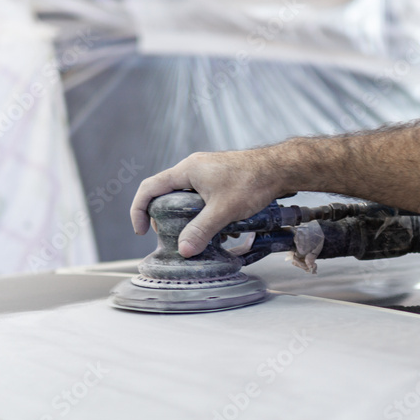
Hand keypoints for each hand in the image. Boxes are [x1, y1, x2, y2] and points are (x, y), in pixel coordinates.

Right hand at [130, 149, 284, 257]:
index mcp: (187, 170)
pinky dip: (205, 214)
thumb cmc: (252, 182)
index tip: (141, 230)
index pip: (150, 187)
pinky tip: (221, 228)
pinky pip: (202, 198)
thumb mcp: (223, 210)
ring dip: (189, 218)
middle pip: (166, 195)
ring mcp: (207, 173)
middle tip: (174, 237)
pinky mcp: (220, 179)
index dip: (139, 209)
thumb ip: (201, 230)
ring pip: (186, 198)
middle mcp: (193, 168)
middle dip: (166, 218)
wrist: (280, 168)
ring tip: (201, 235)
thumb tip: (184, 250)